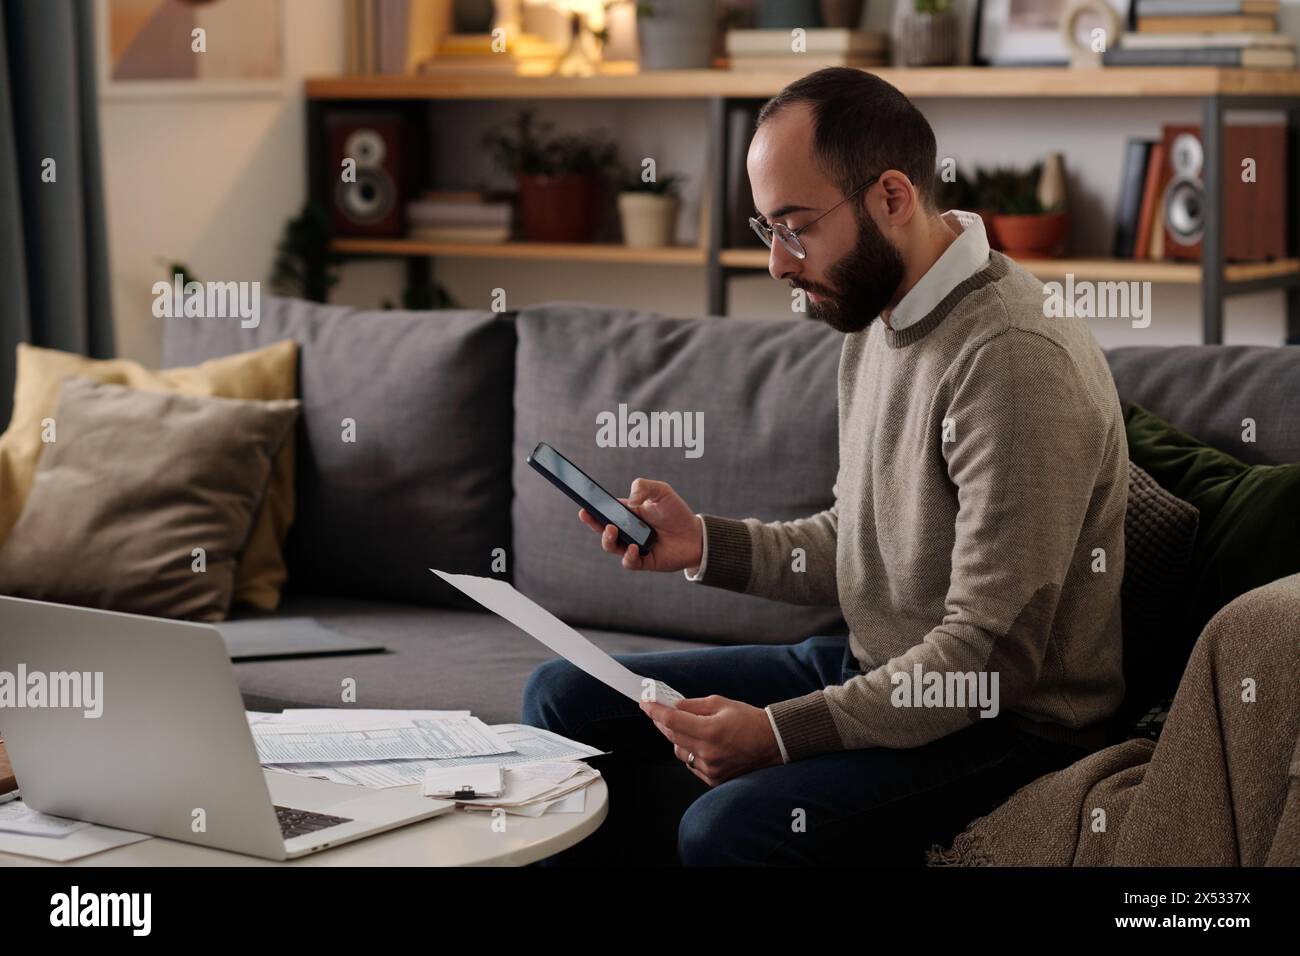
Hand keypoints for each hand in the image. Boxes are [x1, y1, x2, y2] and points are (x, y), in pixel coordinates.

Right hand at [578, 477, 703, 572]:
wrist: (696, 535)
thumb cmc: (676, 512)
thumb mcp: (662, 491)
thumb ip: (644, 486)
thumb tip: (629, 500)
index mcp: (627, 513)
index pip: (604, 510)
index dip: (592, 507)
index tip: (582, 502)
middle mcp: (626, 530)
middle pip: (601, 528)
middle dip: (592, 522)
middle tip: (587, 514)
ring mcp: (632, 546)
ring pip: (610, 546)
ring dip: (607, 538)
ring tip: (612, 529)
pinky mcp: (643, 561)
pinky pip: (628, 562)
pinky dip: (628, 555)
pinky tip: (634, 547)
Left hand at [640, 695, 783, 785]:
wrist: (772, 743)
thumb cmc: (749, 720)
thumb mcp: (721, 703)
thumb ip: (693, 705)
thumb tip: (672, 706)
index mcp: (710, 731)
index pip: (672, 720)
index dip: (655, 711)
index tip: (645, 703)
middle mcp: (708, 752)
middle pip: (673, 736)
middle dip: (663, 722)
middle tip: (659, 711)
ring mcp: (711, 768)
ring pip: (680, 752)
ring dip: (678, 738)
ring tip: (688, 727)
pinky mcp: (714, 778)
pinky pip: (692, 764)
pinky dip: (690, 751)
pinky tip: (699, 742)